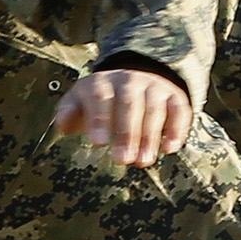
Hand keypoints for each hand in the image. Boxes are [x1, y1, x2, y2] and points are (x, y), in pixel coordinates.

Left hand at [54, 67, 193, 167]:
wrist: (134, 78)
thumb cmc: (101, 100)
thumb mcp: (80, 101)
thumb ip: (69, 112)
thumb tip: (62, 124)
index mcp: (103, 82)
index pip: (100, 97)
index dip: (99, 119)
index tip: (98, 143)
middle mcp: (130, 81)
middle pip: (129, 103)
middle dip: (127, 132)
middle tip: (122, 159)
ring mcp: (154, 87)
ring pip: (154, 108)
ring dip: (149, 135)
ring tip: (143, 161)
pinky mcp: (174, 97)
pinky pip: (179, 110)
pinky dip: (176, 128)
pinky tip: (170, 148)